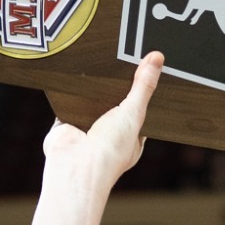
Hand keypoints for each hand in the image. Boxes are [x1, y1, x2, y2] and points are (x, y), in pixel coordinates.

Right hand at [43, 53, 161, 192]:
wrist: (77, 165)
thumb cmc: (110, 153)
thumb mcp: (134, 113)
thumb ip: (144, 86)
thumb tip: (157, 59)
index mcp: (130, 138)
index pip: (139, 109)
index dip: (142, 91)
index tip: (146, 69)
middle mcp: (109, 134)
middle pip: (115, 102)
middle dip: (116, 88)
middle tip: (122, 65)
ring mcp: (87, 128)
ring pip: (92, 100)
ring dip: (94, 90)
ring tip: (100, 69)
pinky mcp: (67, 122)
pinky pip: (69, 100)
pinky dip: (71, 92)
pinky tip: (76, 80)